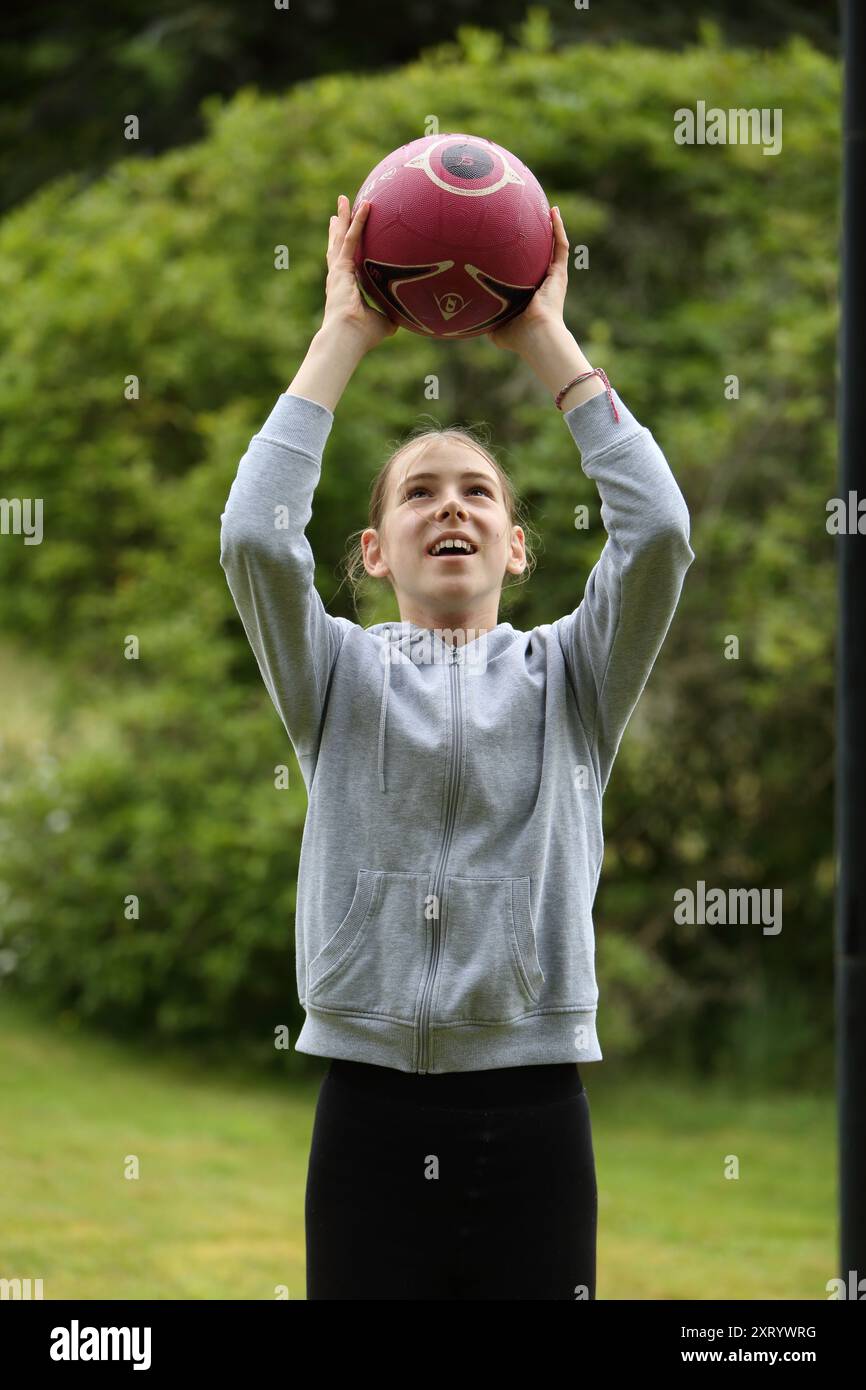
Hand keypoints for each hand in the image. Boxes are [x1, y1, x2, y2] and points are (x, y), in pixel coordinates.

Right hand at [320, 195, 397, 353]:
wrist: (348, 337)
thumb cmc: (364, 336)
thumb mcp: (384, 322)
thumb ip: (393, 312)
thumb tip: (408, 312)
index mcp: (346, 288)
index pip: (344, 262)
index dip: (343, 248)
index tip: (341, 235)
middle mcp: (339, 276)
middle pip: (338, 245)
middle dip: (338, 226)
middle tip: (338, 210)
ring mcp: (339, 270)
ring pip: (342, 237)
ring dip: (344, 217)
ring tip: (343, 199)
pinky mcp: (342, 267)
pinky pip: (352, 238)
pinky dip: (358, 221)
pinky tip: (366, 206)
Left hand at [485, 206, 568, 355]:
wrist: (535, 336)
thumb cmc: (516, 336)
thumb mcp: (495, 326)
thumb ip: (484, 318)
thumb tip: (466, 317)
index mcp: (530, 294)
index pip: (526, 272)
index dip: (522, 259)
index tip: (511, 245)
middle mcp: (543, 283)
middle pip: (542, 256)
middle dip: (539, 239)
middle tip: (530, 221)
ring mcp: (554, 277)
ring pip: (555, 247)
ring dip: (552, 228)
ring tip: (548, 209)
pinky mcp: (560, 274)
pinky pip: (561, 245)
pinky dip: (558, 228)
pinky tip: (553, 212)